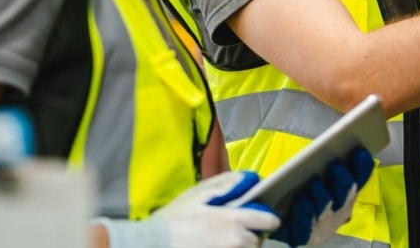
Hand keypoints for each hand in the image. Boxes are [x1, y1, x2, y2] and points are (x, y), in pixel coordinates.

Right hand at [94, 171, 279, 247]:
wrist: (151, 245)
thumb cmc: (174, 218)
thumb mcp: (198, 194)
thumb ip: (226, 184)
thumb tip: (249, 178)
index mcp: (233, 220)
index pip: (268, 220)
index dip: (267, 217)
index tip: (262, 217)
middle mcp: (235, 242)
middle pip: (258, 240)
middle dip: (252, 234)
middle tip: (237, 229)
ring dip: (242, 246)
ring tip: (225, 239)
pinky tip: (216, 245)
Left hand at [270, 146, 375, 246]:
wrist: (279, 214)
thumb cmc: (299, 186)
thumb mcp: (314, 170)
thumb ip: (324, 159)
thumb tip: (345, 147)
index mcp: (346, 192)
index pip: (358, 179)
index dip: (362, 167)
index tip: (359, 151)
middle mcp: (338, 210)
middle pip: (345, 195)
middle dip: (342, 181)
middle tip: (335, 165)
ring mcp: (321, 225)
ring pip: (325, 210)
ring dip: (322, 196)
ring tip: (314, 182)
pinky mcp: (301, 236)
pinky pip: (303, 228)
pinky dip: (304, 213)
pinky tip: (301, 200)